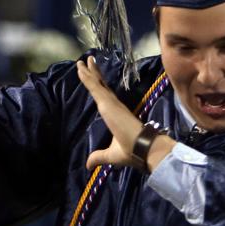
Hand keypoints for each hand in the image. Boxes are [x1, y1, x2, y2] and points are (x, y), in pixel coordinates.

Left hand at [76, 56, 174, 171]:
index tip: (93, 74)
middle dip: (94, 73)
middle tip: (87, 61)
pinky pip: (95, 87)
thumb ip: (99, 156)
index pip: (106, 96)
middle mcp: (114, 106)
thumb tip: (88, 164)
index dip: (99, 84)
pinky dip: (88, 78)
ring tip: (82, 61)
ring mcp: (111, 103)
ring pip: (97, 84)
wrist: (143, 149)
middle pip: (102, 86)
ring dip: (89, 72)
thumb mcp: (111, 155)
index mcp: (116, 114)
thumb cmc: (132, 151)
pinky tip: (81, 70)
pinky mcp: (108, 104)